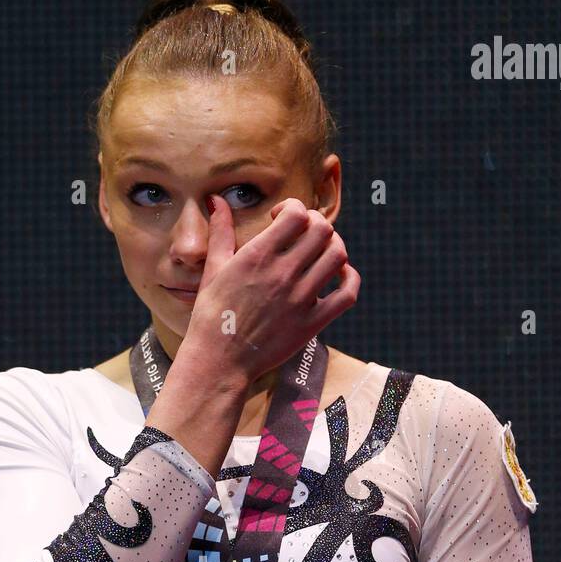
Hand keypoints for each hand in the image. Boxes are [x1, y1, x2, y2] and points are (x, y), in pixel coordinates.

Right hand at [189, 193, 360, 382]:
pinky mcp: (312, 323)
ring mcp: (301, 299)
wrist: (219, 360)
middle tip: (304, 234)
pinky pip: (346, 294)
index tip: (281, 219)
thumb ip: (220, 231)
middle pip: (322, 230)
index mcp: (258, 256)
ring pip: (337, 256)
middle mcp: (283, 274)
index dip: (294, 208)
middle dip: (315, 224)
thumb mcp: (212, 269)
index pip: (297, 214)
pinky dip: (349, 279)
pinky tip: (339, 275)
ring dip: (333, 247)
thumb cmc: (211, 316)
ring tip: (319, 252)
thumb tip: (217, 200)